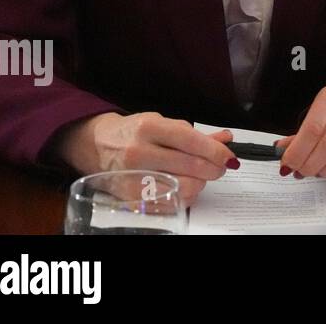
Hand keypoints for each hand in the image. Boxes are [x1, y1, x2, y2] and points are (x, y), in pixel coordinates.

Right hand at [54, 112, 236, 206]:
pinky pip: (167, 202)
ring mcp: (133, 176)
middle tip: (220, 167)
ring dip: (200, 183)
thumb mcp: (163, 123)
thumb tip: (225, 139)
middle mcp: (139, 151)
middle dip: (213, 169)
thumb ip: (195, 134)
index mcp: (149, 127)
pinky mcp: (130, 196)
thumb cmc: (134, 132)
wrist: (97, 145)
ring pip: (182, 187)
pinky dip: (184, 196)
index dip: (215, 151)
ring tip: (201, 176)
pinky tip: (186, 186)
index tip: (228, 157)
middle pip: (190, 166)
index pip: (191, 141)